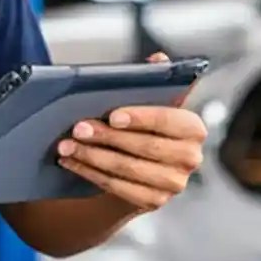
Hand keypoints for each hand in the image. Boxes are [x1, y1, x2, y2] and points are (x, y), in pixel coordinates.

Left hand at [56, 53, 207, 211]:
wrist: (138, 167)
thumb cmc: (143, 126)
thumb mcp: (149, 102)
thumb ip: (155, 81)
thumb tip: (158, 59)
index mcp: (193, 128)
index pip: (169, 120)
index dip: (141, 117)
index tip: (112, 115)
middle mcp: (190, 158)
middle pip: (145, 147)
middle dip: (107, 137)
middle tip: (78, 128)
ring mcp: (174, 184)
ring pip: (127, 169)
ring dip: (92, 156)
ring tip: (66, 145)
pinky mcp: (154, 201)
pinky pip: (117, 186)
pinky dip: (90, 172)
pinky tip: (71, 161)